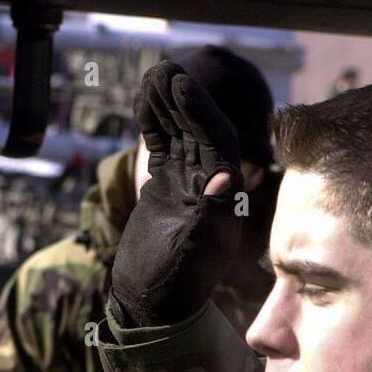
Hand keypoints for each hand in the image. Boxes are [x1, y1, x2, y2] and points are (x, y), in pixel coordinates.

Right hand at [111, 61, 242, 325]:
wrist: (151, 304)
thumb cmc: (176, 286)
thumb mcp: (195, 253)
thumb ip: (212, 216)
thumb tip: (228, 176)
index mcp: (225, 200)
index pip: (218, 143)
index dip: (202, 112)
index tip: (183, 85)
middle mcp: (211, 188)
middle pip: (200, 131)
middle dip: (184, 99)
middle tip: (165, 67)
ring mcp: (188, 185)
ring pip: (180, 133)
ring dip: (168, 103)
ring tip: (152, 73)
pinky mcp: (167, 188)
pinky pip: (164, 146)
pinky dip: (154, 123)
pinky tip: (143, 100)